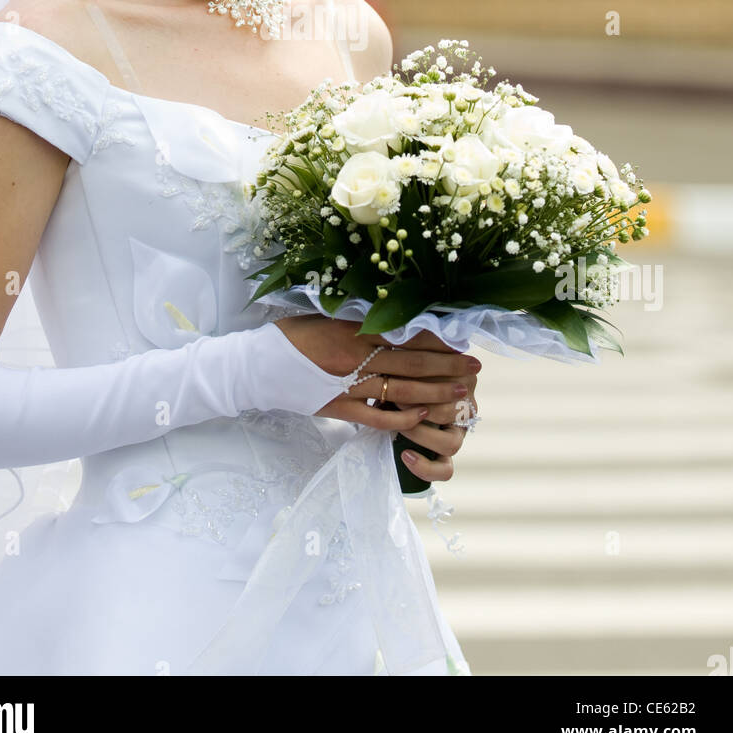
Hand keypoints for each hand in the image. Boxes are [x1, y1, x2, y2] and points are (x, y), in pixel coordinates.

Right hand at [272, 316, 480, 453]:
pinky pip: (376, 415)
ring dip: (435, 393)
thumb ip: (360, 318)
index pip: (406, 334)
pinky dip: (400, 418)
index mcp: (355, 330)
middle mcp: (357, 358)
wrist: (257, 364)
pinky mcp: (339, 408)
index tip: (462, 339)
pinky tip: (421, 417)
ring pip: (401, 390)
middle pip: (412, 363)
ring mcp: (349, 386)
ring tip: (461, 394)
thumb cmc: (293, 334)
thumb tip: (394, 314)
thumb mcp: (327, 316)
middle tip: (475, 368)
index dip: (438, 338)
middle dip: (448, 366)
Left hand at [390, 334, 479, 485]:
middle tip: (394, 398)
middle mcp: (468, 406)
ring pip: (451, 444)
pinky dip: (425, 467)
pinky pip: (445, 470)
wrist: (385, 384)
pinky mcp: (445, 455)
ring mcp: (459, 433)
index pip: (460, 381)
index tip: (400, 373)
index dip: (429, 379)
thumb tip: (414, 325)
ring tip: (399, 424)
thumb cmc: (399, 363)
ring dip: (422, 435)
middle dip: (422, 407)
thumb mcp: (408, 349)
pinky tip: (404, 454)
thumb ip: (417, 340)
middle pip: (454, 414)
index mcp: (466, 377)